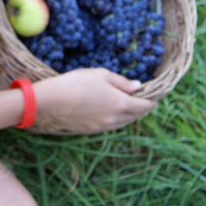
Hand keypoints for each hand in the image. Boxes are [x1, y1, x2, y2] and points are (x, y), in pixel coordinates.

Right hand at [32, 68, 156, 133]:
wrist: (51, 101)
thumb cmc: (76, 82)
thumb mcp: (101, 74)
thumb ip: (121, 82)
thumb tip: (137, 86)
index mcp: (120, 103)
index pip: (143, 106)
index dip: (151, 102)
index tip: (154, 99)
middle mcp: (114, 118)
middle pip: (135, 117)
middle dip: (141, 110)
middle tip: (143, 103)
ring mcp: (102, 126)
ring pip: (123, 124)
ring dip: (129, 117)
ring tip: (130, 110)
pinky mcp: (91, 131)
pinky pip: (110, 127)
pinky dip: (116, 122)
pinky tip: (112, 116)